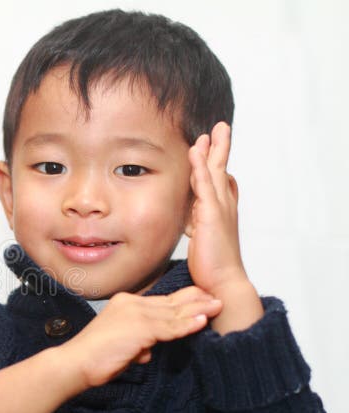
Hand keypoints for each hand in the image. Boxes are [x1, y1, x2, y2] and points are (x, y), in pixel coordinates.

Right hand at [62, 286, 221, 389]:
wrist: (77, 363)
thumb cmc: (94, 358)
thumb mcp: (121, 346)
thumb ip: (136, 344)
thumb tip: (147, 352)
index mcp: (125, 303)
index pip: (160, 300)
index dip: (183, 300)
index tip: (202, 299)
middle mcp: (131, 303)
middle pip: (170, 301)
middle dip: (196, 300)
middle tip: (217, 297)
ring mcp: (135, 314)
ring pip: (173, 312)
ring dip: (198, 310)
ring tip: (218, 306)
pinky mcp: (139, 328)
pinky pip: (169, 327)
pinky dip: (187, 325)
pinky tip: (202, 322)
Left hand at [186, 121, 263, 333]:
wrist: (222, 283)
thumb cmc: (212, 266)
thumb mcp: (202, 239)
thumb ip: (197, 224)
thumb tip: (190, 220)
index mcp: (220, 211)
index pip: (219, 181)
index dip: (215, 162)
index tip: (211, 145)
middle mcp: (224, 206)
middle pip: (221, 169)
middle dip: (220, 148)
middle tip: (220, 127)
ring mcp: (219, 209)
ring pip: (216, 172)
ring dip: (213, 149)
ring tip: (212, 131)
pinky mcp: (212, 215)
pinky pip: (204, 185)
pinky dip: (200, 166)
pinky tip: (196, 151)